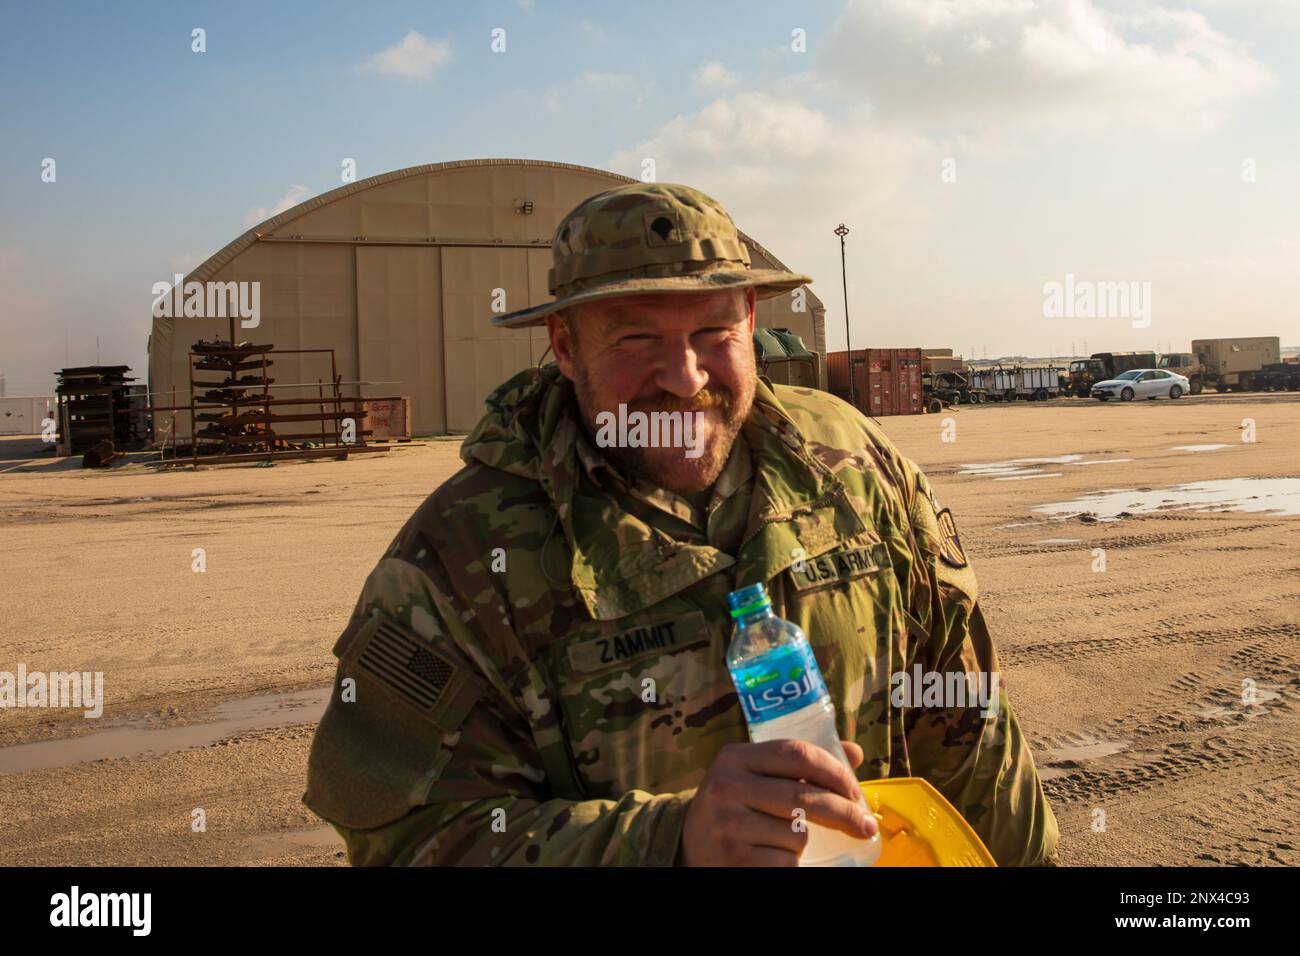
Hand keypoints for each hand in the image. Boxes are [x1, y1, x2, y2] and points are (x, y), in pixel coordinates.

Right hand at [679, 739, 877, 865]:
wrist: (688, 845)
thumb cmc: (736, 806)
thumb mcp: (755, 774)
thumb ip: (799, 762)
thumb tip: (855, 753)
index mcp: (735, 757)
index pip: (797, 753)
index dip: (835, 772)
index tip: (856, 792)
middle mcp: (727, 786)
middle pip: (804, 796)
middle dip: (845, 813)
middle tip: (866, 826)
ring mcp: (728, 825)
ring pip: (797, 834)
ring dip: (805, 841)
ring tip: (785, 841)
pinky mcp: (735, 860)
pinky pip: (786, 862)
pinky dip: (790, 863)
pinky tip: (774, 858)